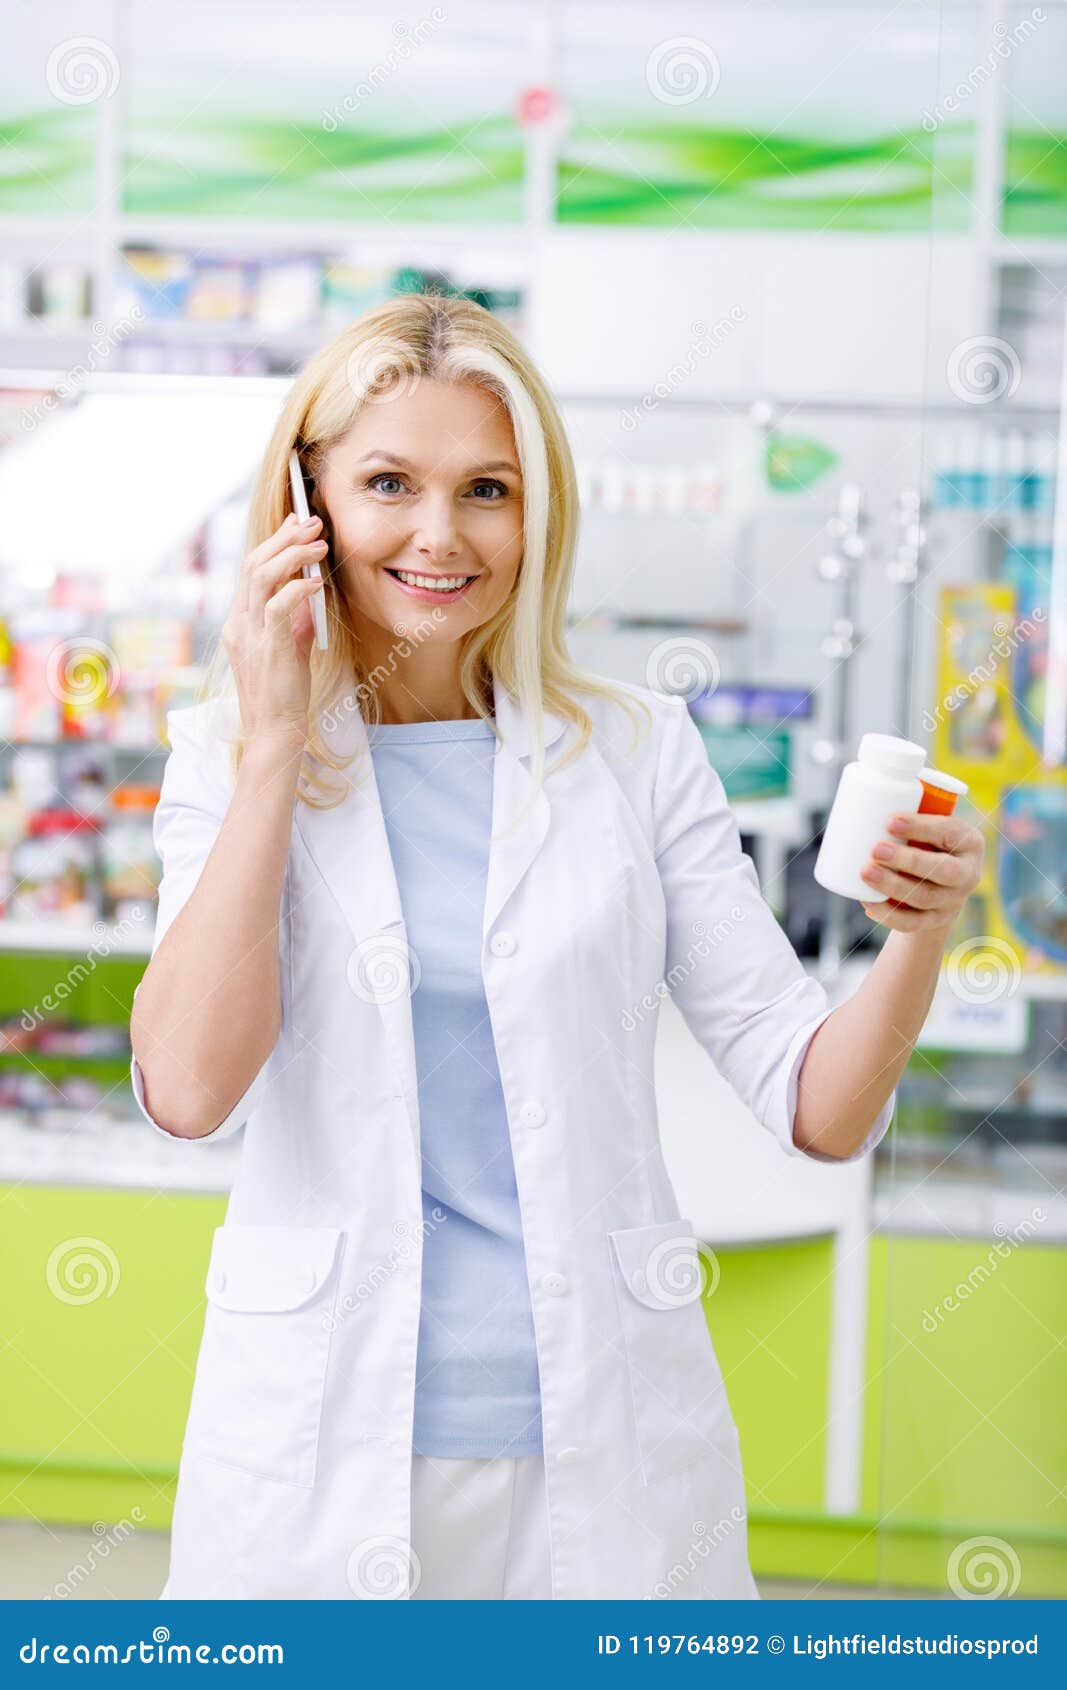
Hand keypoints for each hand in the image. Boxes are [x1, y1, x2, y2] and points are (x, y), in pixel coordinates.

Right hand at [222, 511, 328, 746]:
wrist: (275, 731)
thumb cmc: (285, 692)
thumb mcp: (289, 646)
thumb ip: (296, 618)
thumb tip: (311, 588)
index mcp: (239, 622)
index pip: (251, 568)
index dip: (274, 540)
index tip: (296, 521)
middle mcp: (239, 624)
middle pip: (254, 563)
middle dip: (284, 537)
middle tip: (312, 522)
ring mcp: (250, 636)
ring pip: (261, 577)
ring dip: (292, 555)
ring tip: (319, 544)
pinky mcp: (269, 649)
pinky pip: (279, 607)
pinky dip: (298, 589)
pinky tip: (317, 583)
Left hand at [860, 812, 984, 935]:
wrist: (936, 888)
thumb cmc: (925, 844)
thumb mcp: (929, 824)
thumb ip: (912, 804)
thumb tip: (868, 777)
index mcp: (969, 843)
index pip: (950, 833)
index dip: (922, 827)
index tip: (890, 821)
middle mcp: (968, 873)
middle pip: (941, 871)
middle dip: (907, 861)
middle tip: (875, 849)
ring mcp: (953, 901)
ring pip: (924, 897)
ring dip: (892, 886)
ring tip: (864, 871)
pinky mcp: (935, 921)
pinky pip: (912, 923)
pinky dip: (888, 914)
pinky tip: (867, 901)